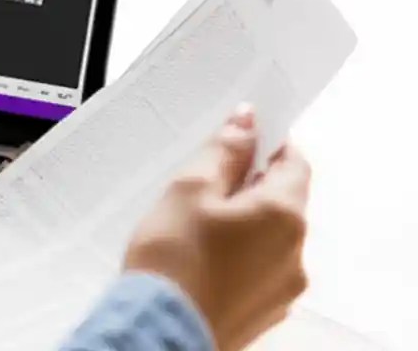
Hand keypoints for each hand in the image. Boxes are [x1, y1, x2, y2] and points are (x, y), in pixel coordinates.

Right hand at [124, 107, 310, 350]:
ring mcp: (283, 287)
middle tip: (203, 185)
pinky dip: (238, 257)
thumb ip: (224, 152)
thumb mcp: (190, 189)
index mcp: (284, 215)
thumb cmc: (172, 263)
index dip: (269, 143)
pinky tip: (201, 259)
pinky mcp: (265, 311)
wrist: (159, 331)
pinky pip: (259, 269)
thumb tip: (246, 124)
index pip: (294, 161)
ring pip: (270, 237)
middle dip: (249, 186)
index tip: (242, 137)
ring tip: (195, 229)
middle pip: (283, 201)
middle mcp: (295, 253)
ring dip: (243, 224)